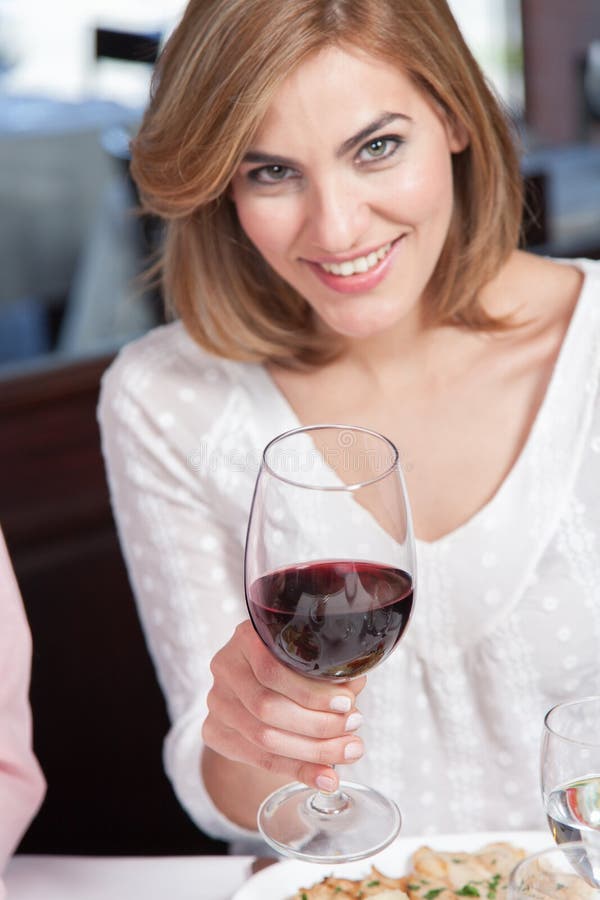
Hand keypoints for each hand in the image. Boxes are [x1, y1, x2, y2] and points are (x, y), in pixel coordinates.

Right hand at [202, 619, 365, 792]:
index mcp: (246, 638)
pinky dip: (296, 769)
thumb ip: (329, 673)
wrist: (254, 684)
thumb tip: (354, 687)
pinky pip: (257, 758)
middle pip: (267, 707)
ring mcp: (216, 700)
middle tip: (353, 731)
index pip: (273, 670)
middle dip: (317, 725)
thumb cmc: (288, 666)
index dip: (312, 692)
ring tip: (346, 751)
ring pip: (263, 737)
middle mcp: (226, 667)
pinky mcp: (214, 731)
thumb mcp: (307, 659)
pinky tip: (323, 775)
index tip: (347, 704)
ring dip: (312, 751)